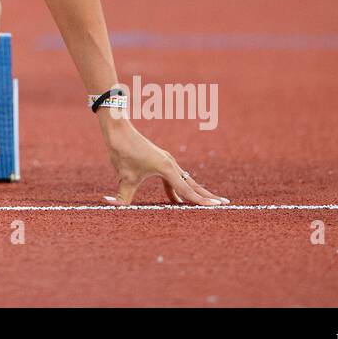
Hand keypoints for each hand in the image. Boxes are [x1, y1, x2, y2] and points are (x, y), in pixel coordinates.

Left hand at [101, 120, 227, 205]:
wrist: (119, 130)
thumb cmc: (123, 152)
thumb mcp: (124, 177)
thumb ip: (122, 197)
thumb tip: (113, 208)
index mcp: (167, 168)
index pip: (186, 189)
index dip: (200, 200)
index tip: (216, 206)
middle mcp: (170, 164)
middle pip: (192, 184)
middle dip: (207, 195)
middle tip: (224, 203)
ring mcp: (166, 162)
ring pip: (184, 180)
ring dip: (194, 192)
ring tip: (207, 203)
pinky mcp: (160, 161)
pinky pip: (174, 178)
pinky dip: (177, 189)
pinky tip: (175, 199)